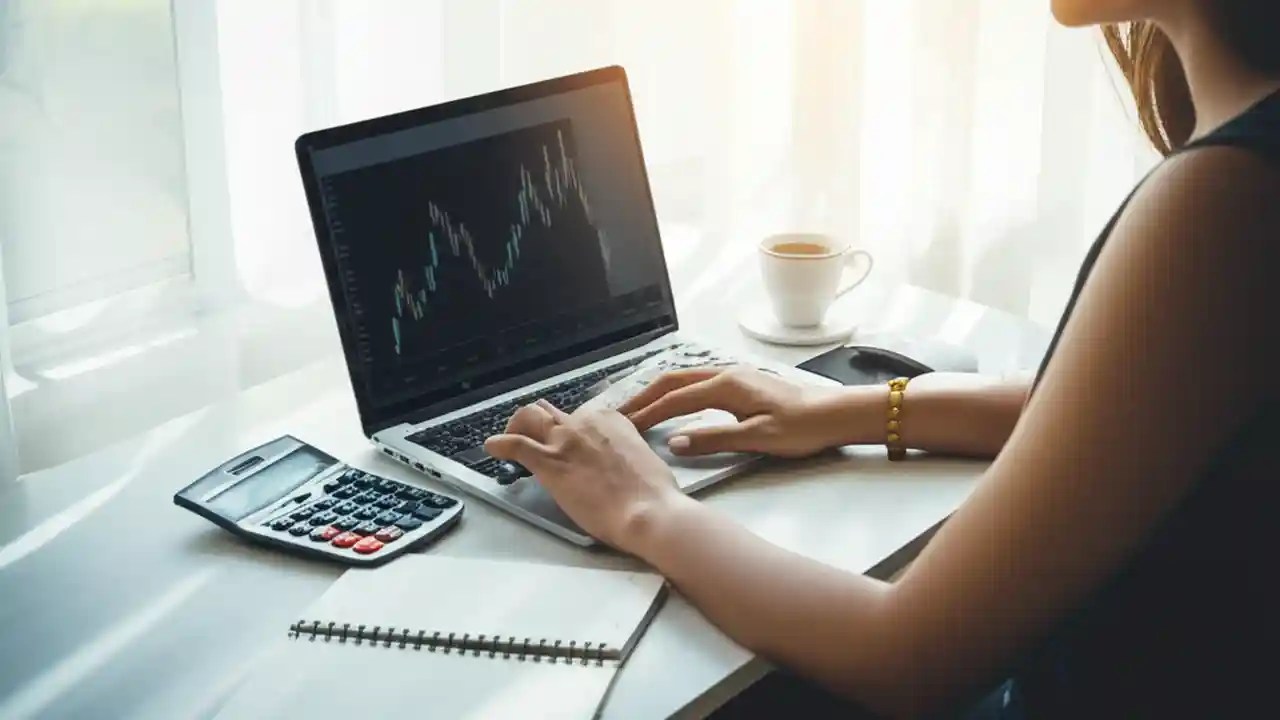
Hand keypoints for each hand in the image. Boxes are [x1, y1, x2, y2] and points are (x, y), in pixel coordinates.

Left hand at [484, 400, 685, 549]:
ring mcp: (565, 440)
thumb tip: (616, 461)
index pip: (582, 415)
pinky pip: (516, 444)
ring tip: (510, 439)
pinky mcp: (550, 462)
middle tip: (537, 440)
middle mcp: (585, 422)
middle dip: (541, 424)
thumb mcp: (642, 459)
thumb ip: (623, 452)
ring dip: (518, 426)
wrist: (648, 510)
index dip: (571, 431)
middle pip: (552, 413)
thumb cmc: (653, 492)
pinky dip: (501, 444)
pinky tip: (493, 447)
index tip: (570, 444)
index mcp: (611, 419)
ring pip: (530, 417)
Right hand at [619, 365, 860, 457]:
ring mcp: (734, 376)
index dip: (647, 413)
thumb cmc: (801, 428)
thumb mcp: (757, 438)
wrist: (834, 415)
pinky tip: (673, 403)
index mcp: (726, 386)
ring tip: (638, 407)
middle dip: (644, 396)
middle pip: (673, 380)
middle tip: (619, 413)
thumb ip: (713, 438)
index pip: (674, 398)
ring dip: (659, 391)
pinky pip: (698, 383)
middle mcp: (726, 374)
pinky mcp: (741, 383)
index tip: (625, 427)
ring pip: (685, 379)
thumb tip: (673, 442)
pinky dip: (677, 392)